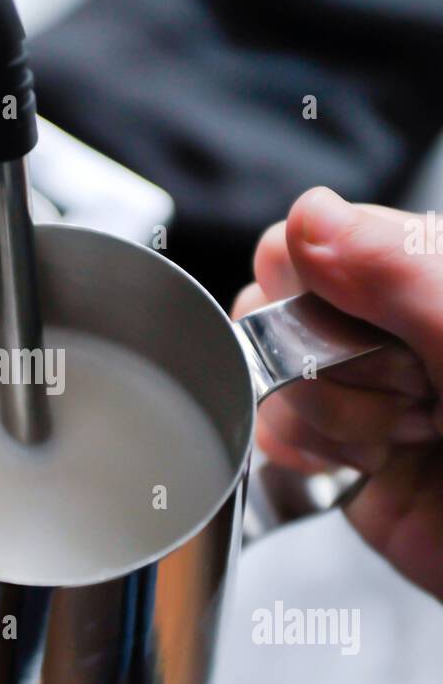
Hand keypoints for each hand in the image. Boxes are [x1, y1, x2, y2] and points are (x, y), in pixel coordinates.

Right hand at [233, 189, 442, 600]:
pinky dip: (311, 453)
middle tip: (414, 386)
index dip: (320, 284)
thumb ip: (398, 266)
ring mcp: (352, 387)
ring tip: (412, 435)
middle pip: (273, 304)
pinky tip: (373, 463)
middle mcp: (379, 323)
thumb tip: (309, 220)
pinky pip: (267, 432)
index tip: (384, 327)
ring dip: (336, 415)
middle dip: (332, 357)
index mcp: (419, 271)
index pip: (310, 236)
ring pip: (264, 372)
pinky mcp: (334, 453)